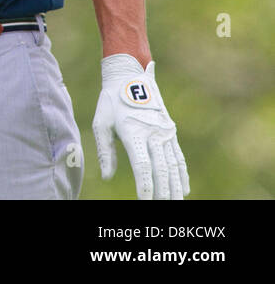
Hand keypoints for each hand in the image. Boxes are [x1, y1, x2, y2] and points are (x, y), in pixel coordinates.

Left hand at [93, 54, 189, 198]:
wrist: (130, 76)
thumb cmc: (111, 101)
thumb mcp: (101, 122)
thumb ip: (104, 151)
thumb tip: (107, 176)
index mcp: (133, 131)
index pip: (142, 164)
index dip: (145, 184)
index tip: (145, 200)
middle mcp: (153, 132)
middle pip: (161, 168)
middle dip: (163, 190)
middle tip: (163, 207)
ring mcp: (164, 132)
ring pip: (173, 164)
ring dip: (175, 186)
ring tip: (176, 203)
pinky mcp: (170, 131)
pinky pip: (178, 156)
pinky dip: (181, 174)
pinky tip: (183, 189)